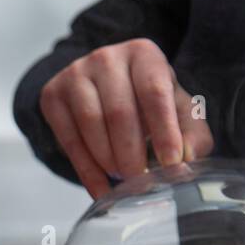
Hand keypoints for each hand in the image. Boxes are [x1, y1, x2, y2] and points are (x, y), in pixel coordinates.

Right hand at [40, 38, 213, 197]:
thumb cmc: (147, 102)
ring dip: (109, 162)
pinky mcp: (53, 96)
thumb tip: (187, 160)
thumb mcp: (177, 110)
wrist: (102, 88)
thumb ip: (192, 134)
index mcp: (143, 54)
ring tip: (124, 180)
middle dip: (132, 155)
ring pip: (91, 125)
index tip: (171, 164)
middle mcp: (106, 57)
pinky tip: (103, 190)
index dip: (164, 131)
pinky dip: (88, 173)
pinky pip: (69, 141)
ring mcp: (75, 74)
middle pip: (119, 112)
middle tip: (143, 183)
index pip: (154, 92)